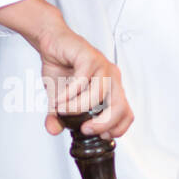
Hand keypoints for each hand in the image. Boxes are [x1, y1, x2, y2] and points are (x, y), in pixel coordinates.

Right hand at [35, 24, 133, 139]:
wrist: (52, 43)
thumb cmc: (62, 68)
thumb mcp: (59, 100)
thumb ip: (58, 117)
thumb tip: (53, 130)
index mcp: (111, 89)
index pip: (126, 113)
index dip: (117, 128)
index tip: (100, 136)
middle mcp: (111, 78)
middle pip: (119, 107)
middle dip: (103, 123)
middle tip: (84, 129)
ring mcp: (102, 66)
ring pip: (98, 94)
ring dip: (77, 107)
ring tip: (62, 109)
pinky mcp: (89, 56)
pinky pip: (82, 79)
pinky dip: (69, 93)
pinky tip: (59, 98)